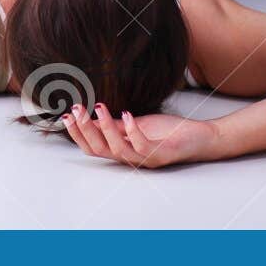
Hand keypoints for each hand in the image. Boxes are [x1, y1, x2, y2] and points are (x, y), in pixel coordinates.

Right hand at [63, 102, 219, 168]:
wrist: (199, 138)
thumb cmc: (167, 132)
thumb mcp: (135, 125)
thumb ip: (115, 125)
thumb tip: (91, 116)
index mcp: (122, 151)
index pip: (93, 147)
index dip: (78, 134)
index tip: (66, 115)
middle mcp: (131, 158)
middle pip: (100, 149)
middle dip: (85, 130)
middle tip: (76, 109)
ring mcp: (146, 158)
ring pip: (118, 149)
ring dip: (105, 128)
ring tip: (98, 106)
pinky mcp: (161, 153)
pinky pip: (143, 146)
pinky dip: (132, 131)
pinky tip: (126, 114)